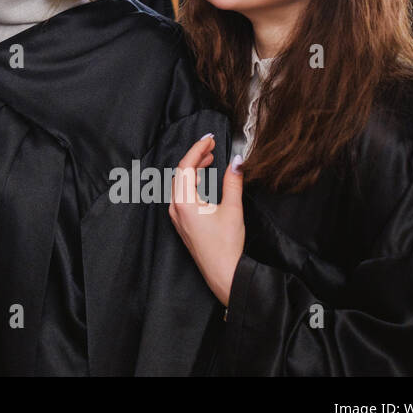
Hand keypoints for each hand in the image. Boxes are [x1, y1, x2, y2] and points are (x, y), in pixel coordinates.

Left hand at [168, 134, 243, 306]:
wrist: (224, 274)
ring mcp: (177, 216)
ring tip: (208, 159)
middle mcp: (175, 208)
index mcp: (184, 202)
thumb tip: (237, 162)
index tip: (210, 139)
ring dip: (193, 169)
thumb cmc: (227, 245)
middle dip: (195, 157)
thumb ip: (233, 183)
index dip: (198, 149)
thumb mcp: (232, 209)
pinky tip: (202, 178)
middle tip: (211, 146)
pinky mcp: (182, 223)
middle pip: (181, 173)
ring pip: (180, 184)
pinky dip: (191, 182)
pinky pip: (181, 195)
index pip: (186, 166)